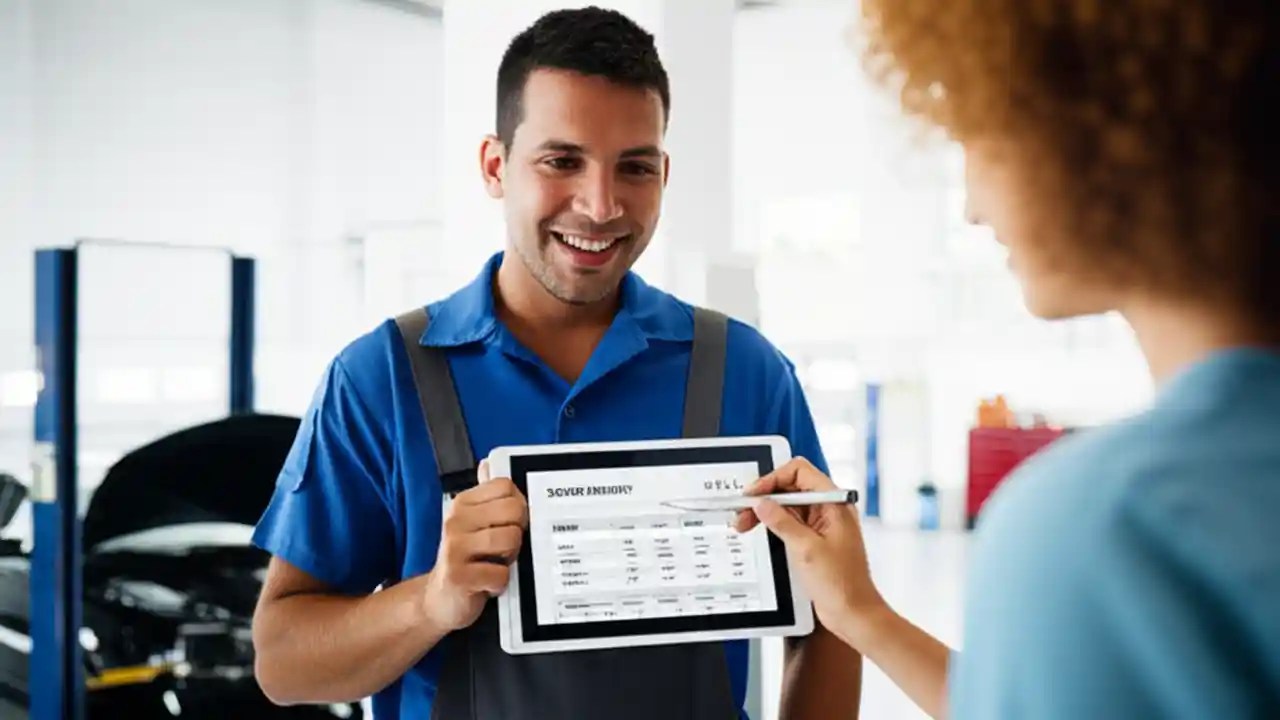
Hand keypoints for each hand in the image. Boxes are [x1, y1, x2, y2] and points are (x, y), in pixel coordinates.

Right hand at [422, 460, 527, 631]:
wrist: (438, 600)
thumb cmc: (464, 560)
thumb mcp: (473, 525)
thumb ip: (486, 497)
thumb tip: (488, 464)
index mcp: (463, 504)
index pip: (506, 486)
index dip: (518, 505)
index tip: (507, 523)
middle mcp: (456, 521)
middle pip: (514, 510)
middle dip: (517, 532)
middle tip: (502, 548)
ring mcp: (454, 547)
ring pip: (510, 539)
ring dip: (509, 559)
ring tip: (493, 564)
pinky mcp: (458, 576)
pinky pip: (501, 574)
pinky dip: (500, 583)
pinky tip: (486, 583)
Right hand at [735, 458, 886, 639]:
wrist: (853, 613)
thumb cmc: (842, 584)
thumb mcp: (806, 549)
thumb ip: (782, 522)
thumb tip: (763, 504)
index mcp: (834, 503)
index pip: (800, 472)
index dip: (773, 479)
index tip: (754, 494)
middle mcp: (829, 509)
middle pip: (791, 487)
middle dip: (765, 497)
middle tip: (744, 511)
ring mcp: (822, 524)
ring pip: (788, 506)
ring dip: (765, 511)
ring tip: (745, 523)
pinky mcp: (815, 539)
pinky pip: (790, 522)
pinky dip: (773, 524)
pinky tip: (759, 530)